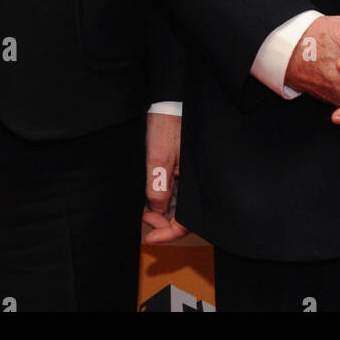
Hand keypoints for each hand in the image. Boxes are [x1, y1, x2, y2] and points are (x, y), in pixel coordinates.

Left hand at [143, 111, 187, 243]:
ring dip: (162, 209)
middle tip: (144, 217)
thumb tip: (156, 211)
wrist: (169, 100)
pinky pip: (176, 191)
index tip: (150, 238)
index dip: (168, 233)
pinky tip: (151, 196)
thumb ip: (157, 187)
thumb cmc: (167, 125)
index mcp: (195, 180)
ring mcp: (190, 175)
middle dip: (163, 221)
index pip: (186, 221)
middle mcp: (196, 181)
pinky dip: (164, 197)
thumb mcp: (158, 157)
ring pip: (179, 204)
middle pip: (183, 215)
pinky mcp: (184, 169)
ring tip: (144, 208)